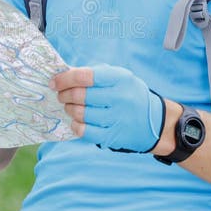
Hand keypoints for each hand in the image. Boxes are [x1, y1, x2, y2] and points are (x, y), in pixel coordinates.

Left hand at [50, 64, 164, 152]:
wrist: (156, 121)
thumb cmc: (130, 95)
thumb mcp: (119, 77)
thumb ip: (94, 74)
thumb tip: (64, 75)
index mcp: (120, 78)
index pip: (85, 76)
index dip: (65, 79)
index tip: (54, 82)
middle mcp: (120, 97)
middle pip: (80, 95)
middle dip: (64, 95)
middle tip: (61, 95)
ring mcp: (117, 118)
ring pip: (80, 114)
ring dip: (69, 110)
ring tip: (70, 107)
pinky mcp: (114, 136)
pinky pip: (85, 131)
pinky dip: (76, 126)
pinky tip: (76, 121)